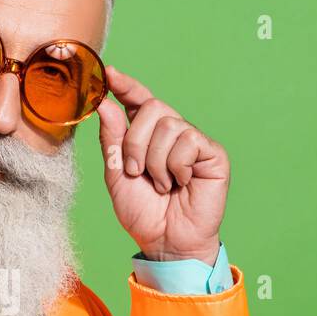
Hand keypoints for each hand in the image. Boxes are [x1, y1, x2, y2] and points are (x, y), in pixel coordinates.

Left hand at [95, 65, 229, 262]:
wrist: (164, 241)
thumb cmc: (142, 212)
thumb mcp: (116, 174)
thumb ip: (112, 138)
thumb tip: (104, 102)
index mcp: (147, 135)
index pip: (138, 99)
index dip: (125, 85)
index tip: (109, 74)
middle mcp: (172, 133)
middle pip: (152, 106)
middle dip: (135, 142)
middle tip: (137, 172)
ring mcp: (193, 141)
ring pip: (169, 125)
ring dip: (155, 161)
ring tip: (161, 184)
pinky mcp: (212, 153)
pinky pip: (188, 141)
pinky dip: (176, 166)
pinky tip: (179, 183)